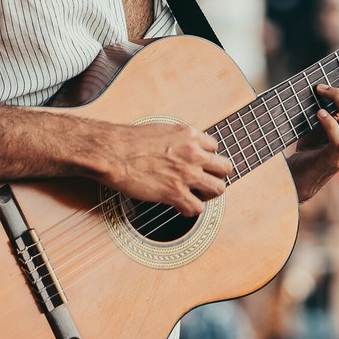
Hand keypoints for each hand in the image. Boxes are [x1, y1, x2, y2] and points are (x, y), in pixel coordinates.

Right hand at [100, 121, 233, 216]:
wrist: (114, 152)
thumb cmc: (129, 140)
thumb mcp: (162, 129)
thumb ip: (178, 138)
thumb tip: (181, 147)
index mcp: (189, 134)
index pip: (215, 147)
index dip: (207, 157)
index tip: (200, 164)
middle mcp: (193, 153)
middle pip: (225, 168)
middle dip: (216, 176)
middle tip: (204, 182)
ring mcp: (186, 173)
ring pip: (218, 189)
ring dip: (208, 195)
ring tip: (196, 196)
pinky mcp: (175, 193)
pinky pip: (197, 208)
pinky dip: (190, 210)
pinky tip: (180, 207)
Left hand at [288, 52, 338, 202]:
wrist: (298, 176)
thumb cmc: (312, 143)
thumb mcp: (326, 117)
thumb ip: (335, 102)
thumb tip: (331, 73)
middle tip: (337, 79)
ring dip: (338, 98)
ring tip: (320, 90)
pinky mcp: (334, 160)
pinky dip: (329, 122)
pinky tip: (318, 113)